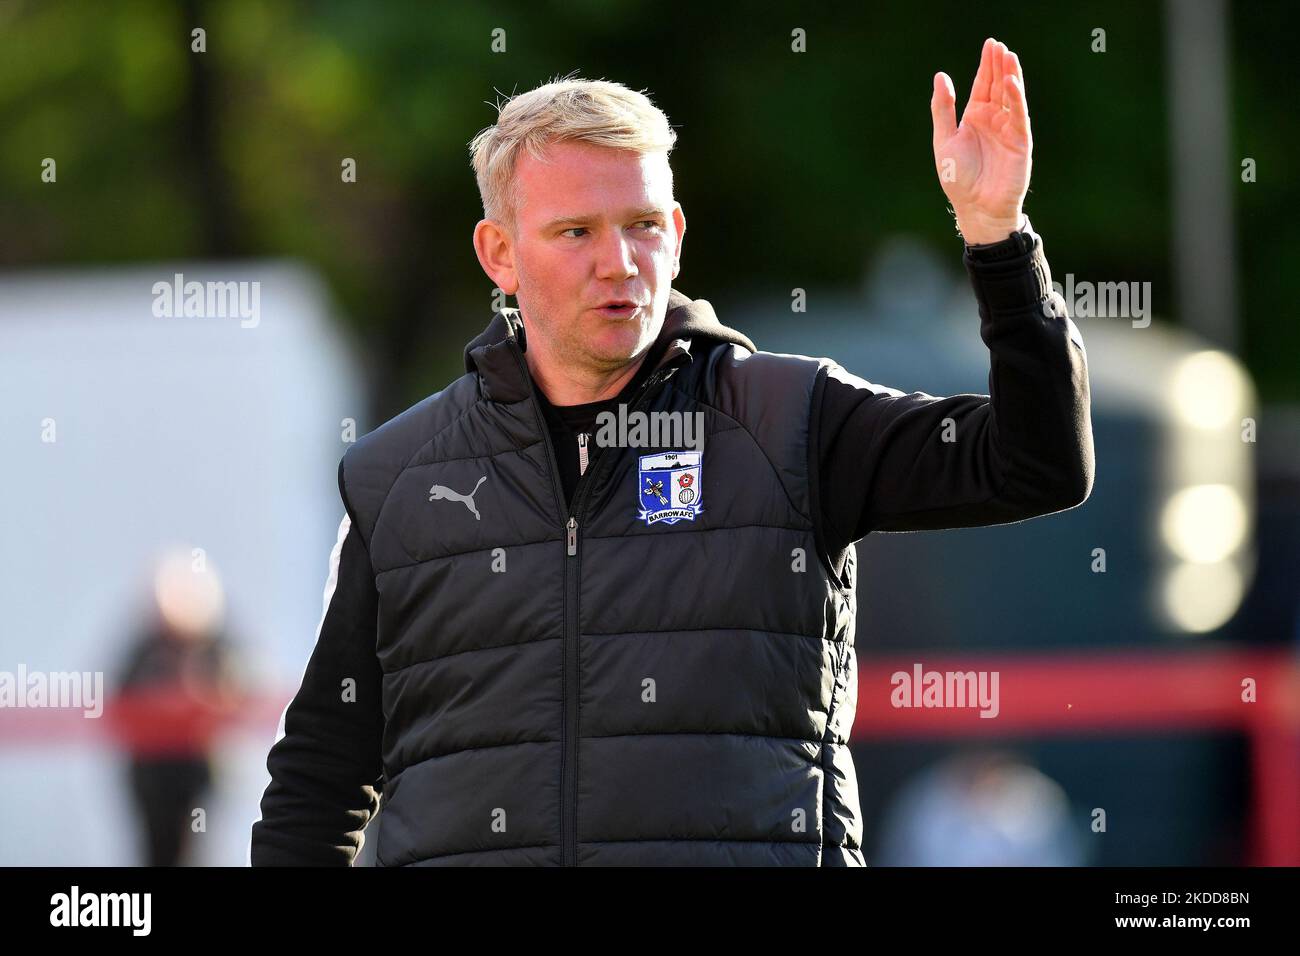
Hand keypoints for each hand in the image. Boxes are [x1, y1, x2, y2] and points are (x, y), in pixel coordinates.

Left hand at [931, 38, 1031, 244]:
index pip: (982, 85)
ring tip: (1008, 55)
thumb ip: (943, 109)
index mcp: (975, 118)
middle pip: (997, 86)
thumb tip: (941, 75)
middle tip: (999, 44)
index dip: (986, 66)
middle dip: (999, 65)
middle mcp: (993, 120)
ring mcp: (1008, 130)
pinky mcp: (1020, 142)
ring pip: (1011, 97)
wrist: (975, 207)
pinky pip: (1018, 116)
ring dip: (1010, 76)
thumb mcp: (944, 139)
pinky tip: (1011, 82)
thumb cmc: (958, 179)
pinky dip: (1016, 99)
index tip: (990, 45)